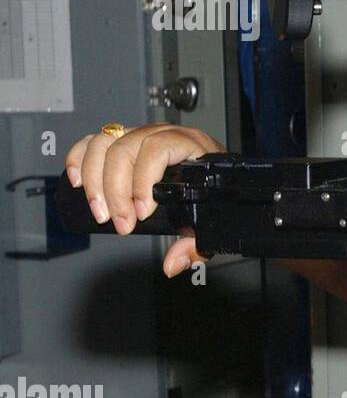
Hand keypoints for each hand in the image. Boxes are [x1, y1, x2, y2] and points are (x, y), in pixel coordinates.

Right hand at [65, 123, 223, 276]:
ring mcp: (141, 134)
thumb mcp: (211, 219)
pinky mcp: (122, 139)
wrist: (216, 174)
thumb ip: (197, 244)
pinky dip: (79, 159)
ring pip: (104, 143)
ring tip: (100, 210)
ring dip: (94, 179)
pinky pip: (93, 141)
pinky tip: (79, 182)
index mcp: (191, 146)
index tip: (141, 212)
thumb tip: (172, 263)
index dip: (143, 181)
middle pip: (125, 149)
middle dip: (116, 191)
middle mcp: (164, 134)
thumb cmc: (214, 191)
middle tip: (119, 222)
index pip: (157, 150)